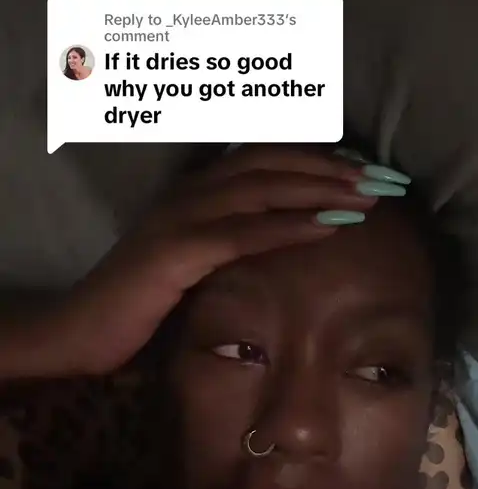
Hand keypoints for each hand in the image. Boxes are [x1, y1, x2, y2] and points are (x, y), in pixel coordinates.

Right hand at [53, 145, 376, 375]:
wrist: (84, 331)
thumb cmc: (144, 303)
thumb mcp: (196, 264)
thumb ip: (234, 244)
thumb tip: (289, 242)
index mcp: (197, 192)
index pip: (265, 158)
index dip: (317, 157)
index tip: (364, 167)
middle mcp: (190, 193)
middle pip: (271, 164)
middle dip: (332, 166)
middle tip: (383, 177)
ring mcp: (181, 218)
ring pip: (262, 189)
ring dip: (321, 187)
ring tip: (369, 194)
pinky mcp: (175, 252)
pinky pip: (243, 233)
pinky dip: (290, 226)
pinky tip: (331, 225)